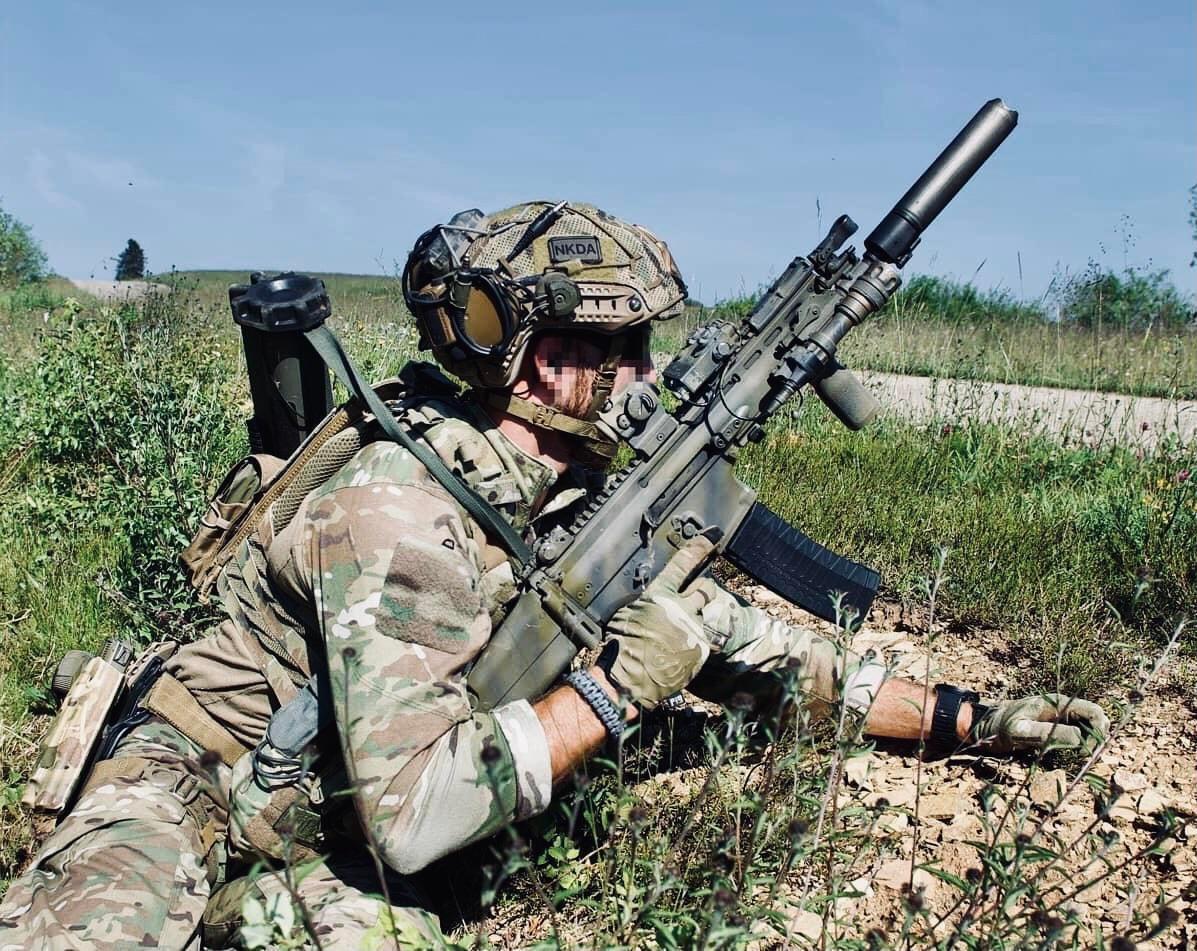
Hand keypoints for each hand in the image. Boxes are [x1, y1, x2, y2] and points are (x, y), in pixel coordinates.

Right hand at [601, 535, 718, 708]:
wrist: (630, 680)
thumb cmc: (621, 646)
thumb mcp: (628, 613)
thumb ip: (648, 603)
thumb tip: (655, 602)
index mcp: (660, 594)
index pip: (683, 564)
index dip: (699, 547)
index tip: (712, 536)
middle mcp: (681, 608)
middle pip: (706, 588)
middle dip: (704, 589)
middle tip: (697, 595)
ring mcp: (693, 629)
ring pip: (703, 617)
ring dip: (693, 622)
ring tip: (676, 636)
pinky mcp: (700, 650)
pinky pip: (701, 642)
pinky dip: (691, 645)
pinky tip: (676, 653)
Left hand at [971, 693, 1108, 753]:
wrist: (982, 725)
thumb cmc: (998, 726)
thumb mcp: (1019, 731)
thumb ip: (1047, 734)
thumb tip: (1079, 739)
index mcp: (1058, 703)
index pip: (1095, 713)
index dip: (1099, 732)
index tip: (1088, 751)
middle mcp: (1063, 709)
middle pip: (1096, 723)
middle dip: (1095, 741)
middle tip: (1081, 758)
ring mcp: (1060, 719)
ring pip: (1088, 732)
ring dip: (1087, 747)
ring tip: (1072, 759)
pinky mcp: (1055, 730)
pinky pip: (1076, 739)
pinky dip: (1076, 750)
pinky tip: (1064, 758)